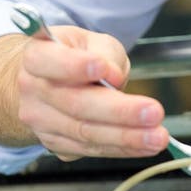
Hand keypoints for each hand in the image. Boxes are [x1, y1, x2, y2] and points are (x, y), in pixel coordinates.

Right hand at [17, 25, 167, 159]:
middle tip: (153, 112)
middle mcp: (33, 91)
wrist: (45, 82)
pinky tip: (145, 145)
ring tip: (157, 135)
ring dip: (126, 137)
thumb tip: (112, 77)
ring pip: (85, 133)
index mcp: (36, 56)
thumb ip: (104, 53)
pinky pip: (92, 149)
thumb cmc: (74, 56)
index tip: (102, 69)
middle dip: (119, 111)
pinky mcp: (56, 144)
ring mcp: (42, 122)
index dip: (75, 66)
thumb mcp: (91, 41)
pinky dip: (122, 148)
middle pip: (76, 104)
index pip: (48, 61)